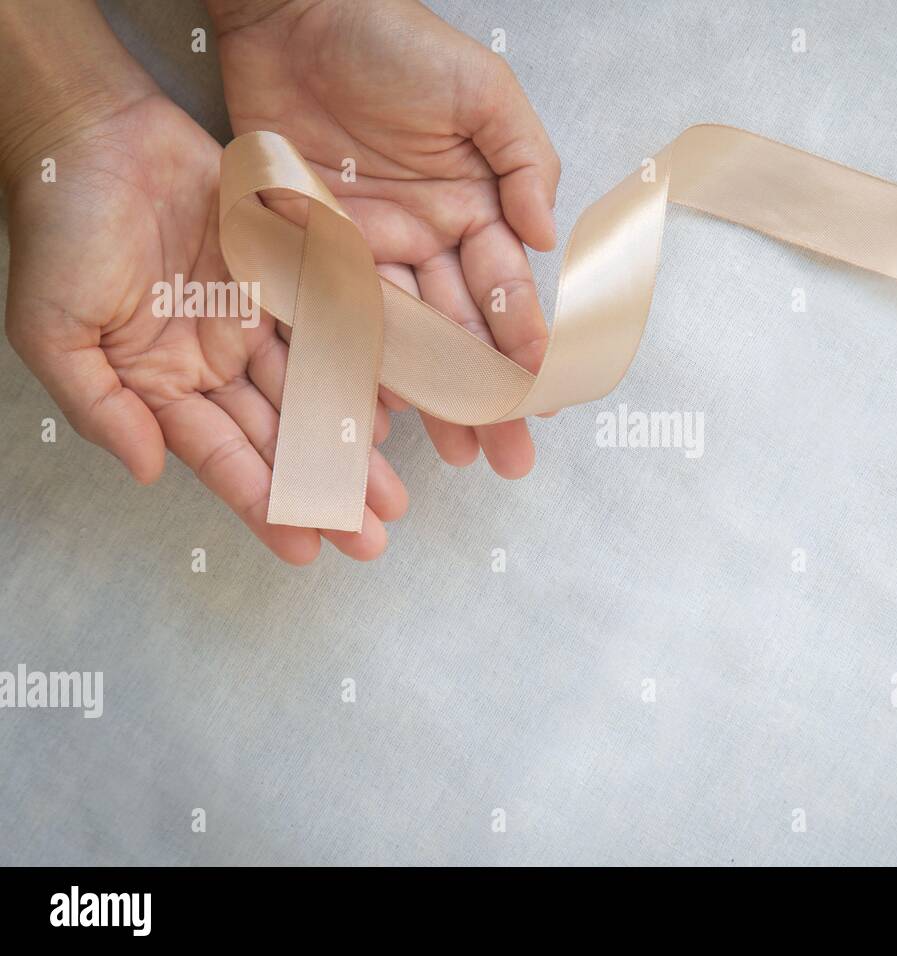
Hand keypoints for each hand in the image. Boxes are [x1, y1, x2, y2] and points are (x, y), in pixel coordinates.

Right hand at [3, 89, 406, 563]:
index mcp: (162, 383)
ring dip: (355, 446)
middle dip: (327, 491)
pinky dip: (366, 370)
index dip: (266, 504)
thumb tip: (147, 472)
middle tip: (374, 539)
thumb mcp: (55, 330)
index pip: (224, 457)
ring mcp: (255, 321)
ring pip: (317, 394)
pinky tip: (398, 413)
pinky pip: (337, 329)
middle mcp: (216, 361)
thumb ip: (102, 406)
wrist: (96, 134)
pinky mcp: (288, 276)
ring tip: (395, 496)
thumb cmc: (62, 228)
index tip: (308, 551)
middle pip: (283, 439)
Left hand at [208, 0, 561, 477]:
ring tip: (455, 458)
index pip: (505, 289)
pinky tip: (379, 414)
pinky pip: (333, 320)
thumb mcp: (481, 91)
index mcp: (474, 208)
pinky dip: (355, 366)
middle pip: (459, 333)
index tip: (542, 396)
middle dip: (486, 397)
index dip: (524, 344)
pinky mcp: (307, 249)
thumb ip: (525, 161)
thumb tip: (546, 238)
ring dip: (430, 400)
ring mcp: (366, 250)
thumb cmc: (395, 39)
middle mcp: (425, 240)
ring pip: (402, 340)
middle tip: (508, 458)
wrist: (294, 10)